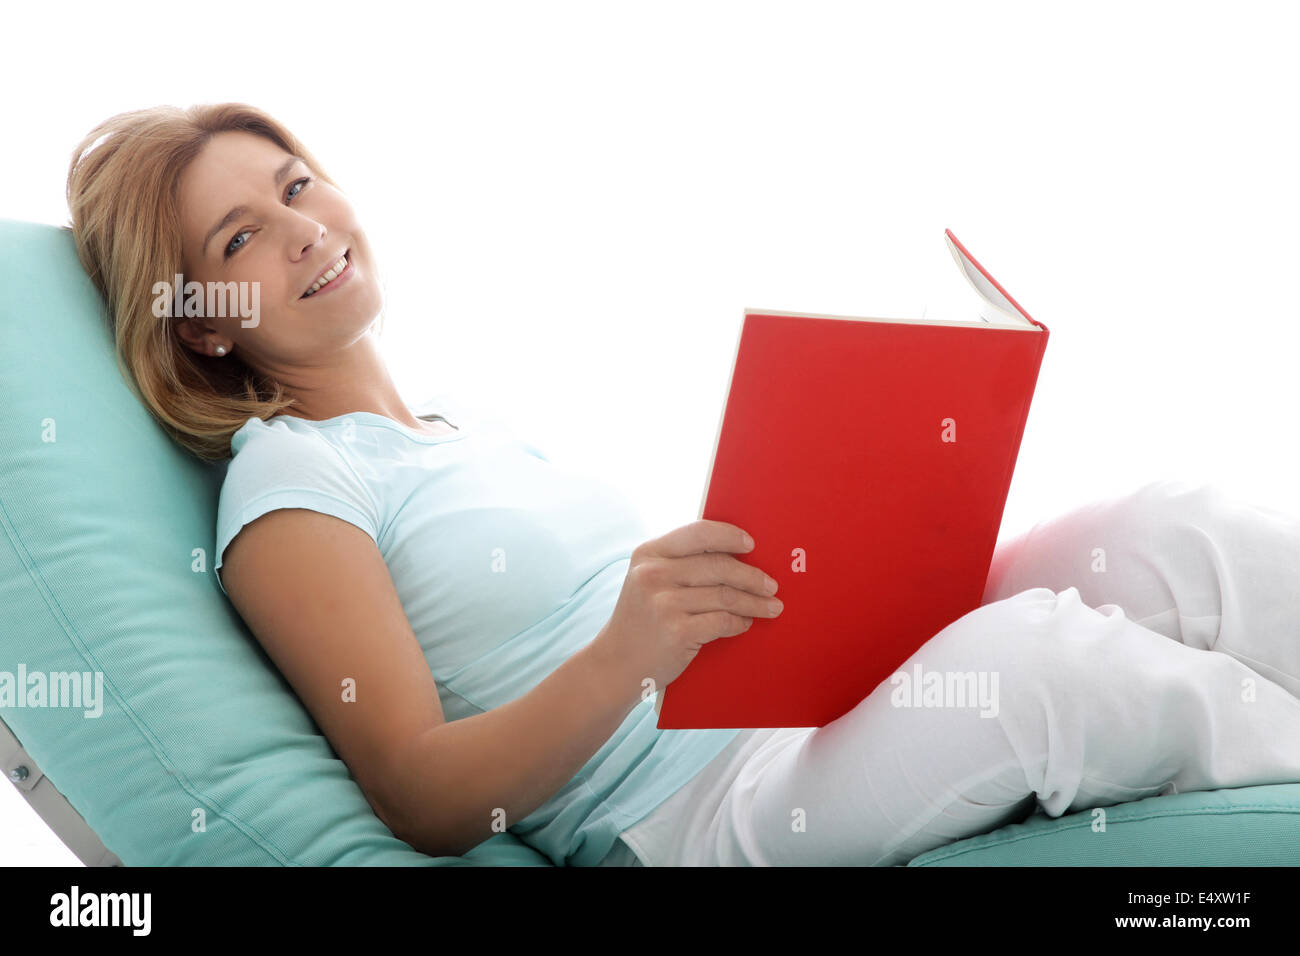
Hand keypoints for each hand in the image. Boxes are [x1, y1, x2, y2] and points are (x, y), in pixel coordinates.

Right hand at [592, 519, 781, 696]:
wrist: (615, 664)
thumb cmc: (640, 621)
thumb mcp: (647, 581)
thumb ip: (680, 564)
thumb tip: (735, 554)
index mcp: (648, 554)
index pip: (698, 533)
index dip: (729, 536)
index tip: (751, 545)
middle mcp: (653, 575)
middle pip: (719, 566)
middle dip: (752, 577)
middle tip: (772, 585)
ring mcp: (664, 604)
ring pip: (726, 596)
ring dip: (754, 603)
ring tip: (771, 607)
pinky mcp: (677, 632)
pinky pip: (723, 622)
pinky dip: (739, 623)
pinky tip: (745, 624)